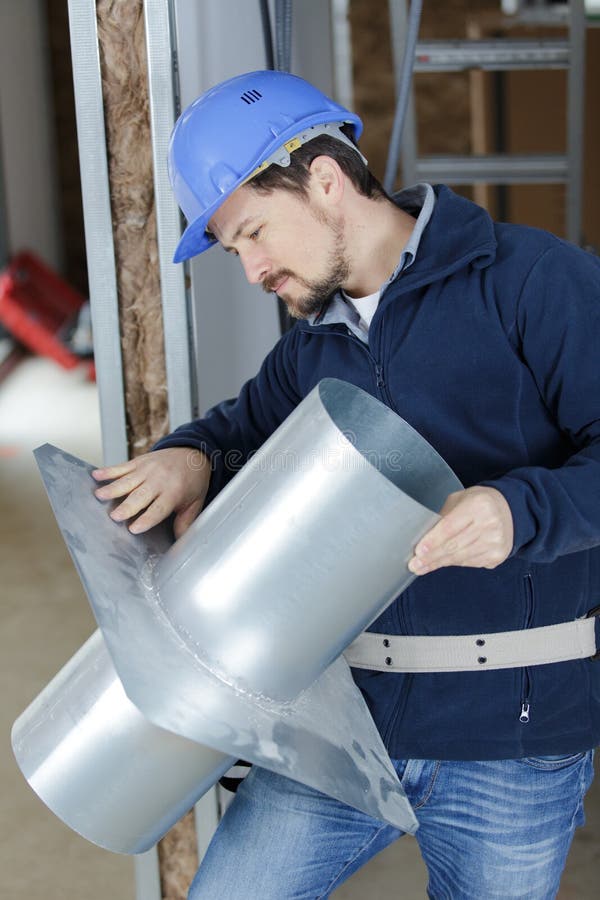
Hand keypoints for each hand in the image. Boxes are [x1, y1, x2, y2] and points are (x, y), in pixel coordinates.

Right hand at [91, 447, 210, 537]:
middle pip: (140, 495)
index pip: (159, 509)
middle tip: (114, 516)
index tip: (134, 529)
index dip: (146, 519)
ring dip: (113, 488)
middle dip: (127, 506)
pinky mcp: (139, 462)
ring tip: (99, 496)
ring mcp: (148, 470)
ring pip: (128, 481)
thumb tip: (180, 544)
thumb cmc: (193, 481)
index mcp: (174, 493)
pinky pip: (122, 467)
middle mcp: (159, 480)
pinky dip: (108, 471)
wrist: (193, 453)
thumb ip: (185, 523)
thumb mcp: (195, 503)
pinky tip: (96, 475)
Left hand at [408, 486, 512, 574]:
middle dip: (431, 557)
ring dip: (439, 563)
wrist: (509, 510)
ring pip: (460, 557)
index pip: (450, 527)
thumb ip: (444, 516)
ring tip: (422, 567)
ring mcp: (495, 542)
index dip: (433, 541)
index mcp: (479, 505)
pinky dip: (454, 563)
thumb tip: (424, 538)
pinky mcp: (497, 555)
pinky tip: (442, 562)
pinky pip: (469, 563)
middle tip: (415, 564)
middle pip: (454, 546)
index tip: (419, 551)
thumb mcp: (460, 500)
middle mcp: (490, 524)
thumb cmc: (479, 503)